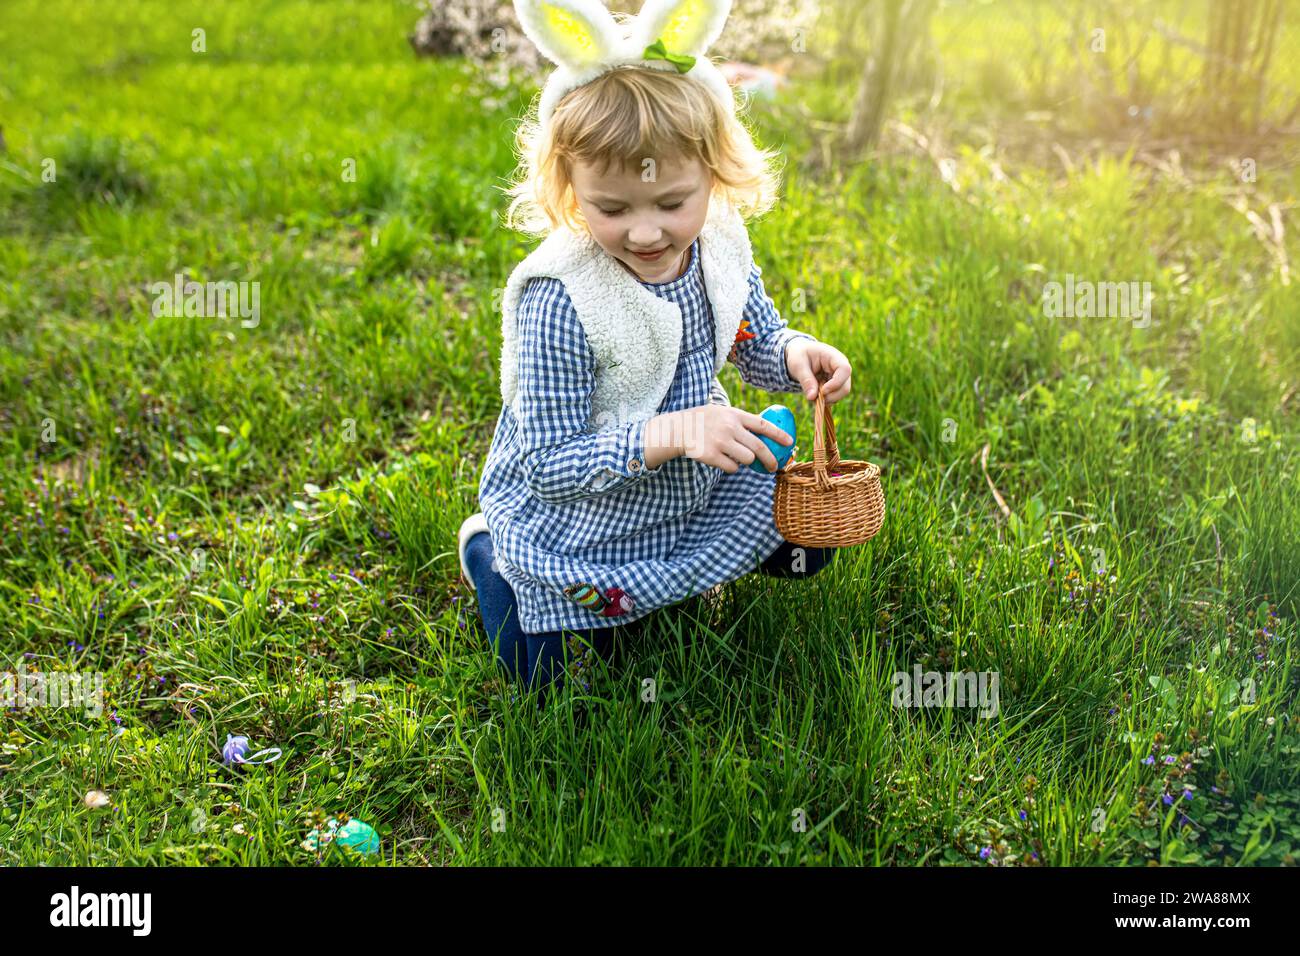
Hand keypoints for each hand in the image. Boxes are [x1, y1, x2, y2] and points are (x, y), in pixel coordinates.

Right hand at [658, 404, 794, 473]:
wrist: (679, 429)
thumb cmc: (704, 421)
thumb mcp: (722, 412)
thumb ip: (740, 420)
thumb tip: (764, 431)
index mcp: (735, 415)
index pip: (762, 425)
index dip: (778, 434)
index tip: (790, 442)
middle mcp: (729, 428)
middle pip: (759, 447)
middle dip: (770, 459)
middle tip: (774, 466)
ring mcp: (720, 442)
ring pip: (747, 459)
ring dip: (747, 462)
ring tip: (738, 458)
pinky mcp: (711, 456)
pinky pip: (732, 468)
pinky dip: (732, 468)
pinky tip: (724, 461)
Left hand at [786, 339, 851, 402]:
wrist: (800, 356)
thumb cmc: (799, 356)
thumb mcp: (798, 365)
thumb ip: (806, 380)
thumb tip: (812, 397)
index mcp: (834, 356)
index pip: (845, 370)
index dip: (836, 383)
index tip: (822, 391)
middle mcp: (841, 367)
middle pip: (845, 387)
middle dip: (830, 396)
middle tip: (814, 398)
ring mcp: (840, 377)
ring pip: (841, 394)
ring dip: (827, 399)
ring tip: (811, 394)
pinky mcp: (836, 385)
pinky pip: (835, 397)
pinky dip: (825, 400)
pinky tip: (814, 394)